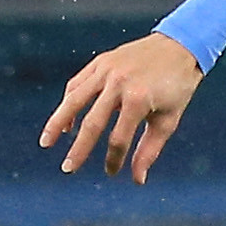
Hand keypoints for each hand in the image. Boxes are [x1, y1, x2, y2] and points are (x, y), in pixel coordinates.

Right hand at [44, 34, 202, 182]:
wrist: (180, 45)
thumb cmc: (177, 87)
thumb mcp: (168, 120)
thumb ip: (149, 150)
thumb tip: (137, 180)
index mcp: (138, 99)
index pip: (119, 138)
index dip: (114, 159)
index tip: (112, 173)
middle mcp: (119, 83)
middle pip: (92, 122)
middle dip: (79, 148)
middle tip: (68, 169)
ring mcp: (107, 69)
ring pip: (74, 100)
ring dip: (57, 122)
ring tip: (46, 143)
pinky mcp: (101, 61)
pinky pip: (78, 84)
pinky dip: (68, 102)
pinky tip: (65, 122)